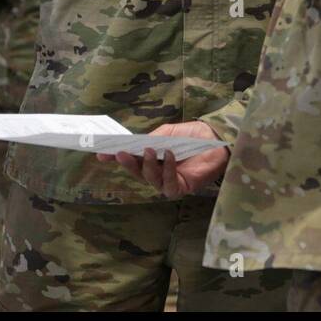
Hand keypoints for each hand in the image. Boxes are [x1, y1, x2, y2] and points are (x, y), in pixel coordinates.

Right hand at [99, 121, 228, 199]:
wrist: (219, 138)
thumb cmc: (194, 135)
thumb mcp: (168, 133)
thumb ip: (152, 139)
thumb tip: (135, 144)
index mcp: (153, 159)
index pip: (132, 160)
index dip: (116, 158)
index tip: (101, 153)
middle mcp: (158, 172)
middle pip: (138, 172)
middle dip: (128, 163)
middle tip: (120, 153)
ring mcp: (169, 181)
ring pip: (151, 179)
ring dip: (148, 165)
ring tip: (149, 150)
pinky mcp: (182, 187)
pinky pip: (169, 184)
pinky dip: (167, 169)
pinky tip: (168, 155)